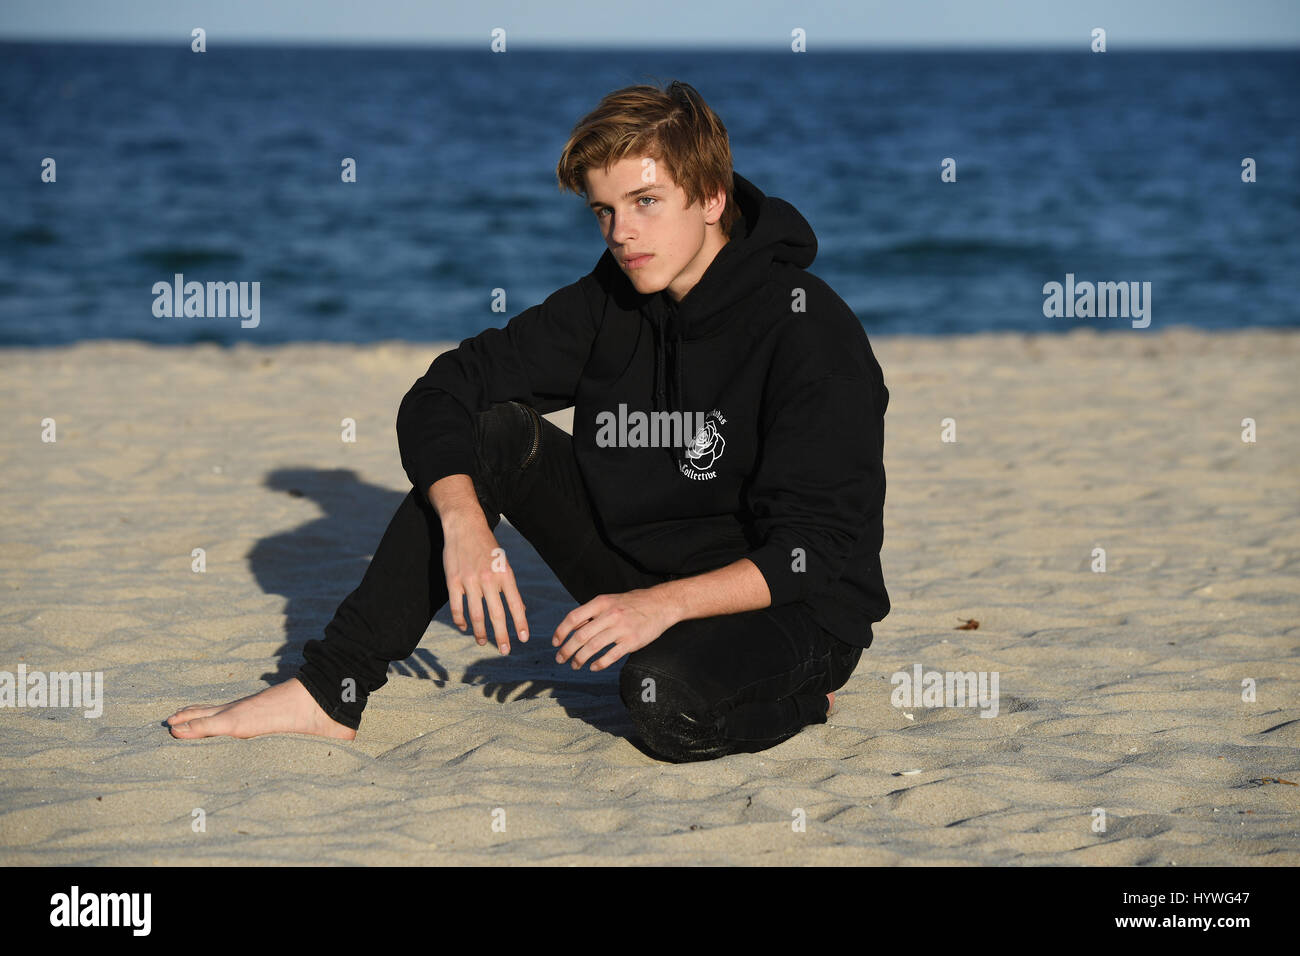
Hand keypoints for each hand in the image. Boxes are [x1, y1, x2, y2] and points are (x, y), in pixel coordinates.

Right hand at [440, 511, 528, 654]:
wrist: (464, 525)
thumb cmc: (487, 546)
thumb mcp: (504, 563)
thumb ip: (510, 587)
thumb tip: (521, 610)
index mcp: (505, 574)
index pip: (516, 604)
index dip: (520, 623)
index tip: (523, 639)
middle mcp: (489, 579)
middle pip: (496, 614)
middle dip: (502, 636)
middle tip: (505, 651)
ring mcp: (469, 581)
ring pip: (476, 615)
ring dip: (481, 632)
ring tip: (484, 642)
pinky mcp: (453, 581)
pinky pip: (457, 607)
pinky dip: (460, 621)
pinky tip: (464, 628)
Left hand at [552, 588, 678, 671]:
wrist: (660, 604)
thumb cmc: (632, 603)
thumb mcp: (609, 601)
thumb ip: (591, 614)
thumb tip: (571, 629)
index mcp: (601, 603)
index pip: (573, 618)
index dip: (561, 632)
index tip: (555, 642)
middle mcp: (610, 615)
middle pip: (580, 636)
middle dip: (567, 650)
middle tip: (560, 659)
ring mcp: (621, 629)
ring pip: (593, 648)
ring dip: (580, 659)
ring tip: (575, 665)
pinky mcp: (632, 642)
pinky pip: (610, 656)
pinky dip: (599, 664)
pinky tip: (593, 667)